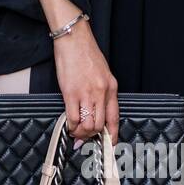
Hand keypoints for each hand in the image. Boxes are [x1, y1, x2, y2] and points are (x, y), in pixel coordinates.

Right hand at [52, 19, 119, 143]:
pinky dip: (71, 126)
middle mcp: (101, 93)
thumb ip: (102, 92)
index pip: (114, 118)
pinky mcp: (70, 93)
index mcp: (111, 88)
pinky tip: (69, 125)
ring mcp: (86, 94)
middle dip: (92, 136)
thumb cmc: (86, 54)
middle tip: (85, 138)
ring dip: (80, 133)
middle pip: (100, 125)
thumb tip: (97, 110)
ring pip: (87, 125)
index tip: (110, 144)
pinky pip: (73, 117)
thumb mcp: (103, 73)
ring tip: (76, 132)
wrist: (74, 40)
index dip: (112, 135)